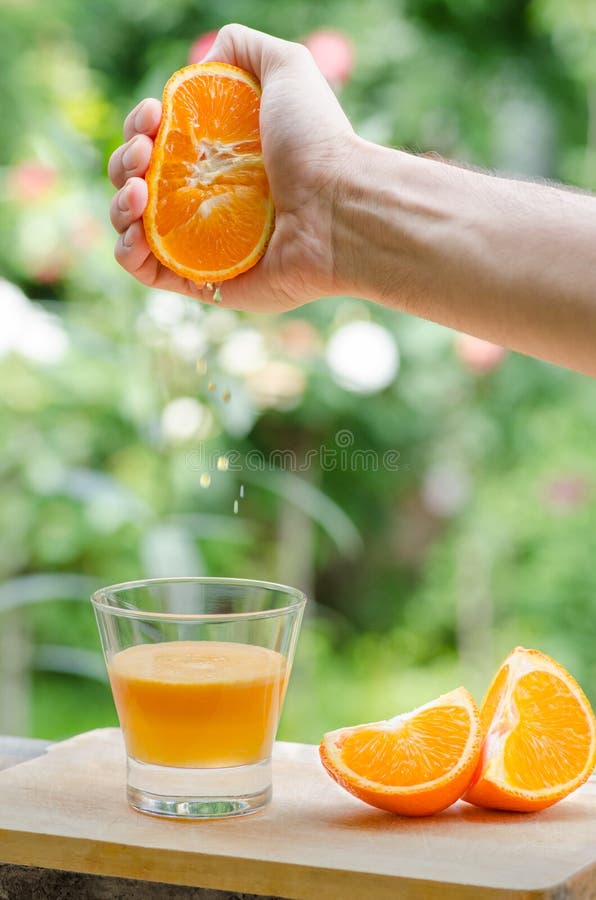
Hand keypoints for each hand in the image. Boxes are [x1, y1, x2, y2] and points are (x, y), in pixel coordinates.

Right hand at [108, 24, 356, 311]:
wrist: (338, 208)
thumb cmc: (317, 142)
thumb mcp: (287, 67)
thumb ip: (242, 48)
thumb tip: (202, 62)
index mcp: (220, 157)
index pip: (158, 144)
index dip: (141, 128)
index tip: (152, 116)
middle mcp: (208, 199)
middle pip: (138, 182)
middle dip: (124, 162)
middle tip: (144, 153)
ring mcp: (204, 243)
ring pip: (134, 226)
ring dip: (119, 204)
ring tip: (137, 191)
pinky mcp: (204, 282)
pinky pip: (147, 272)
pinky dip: (127, 253)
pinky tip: (135, 232)